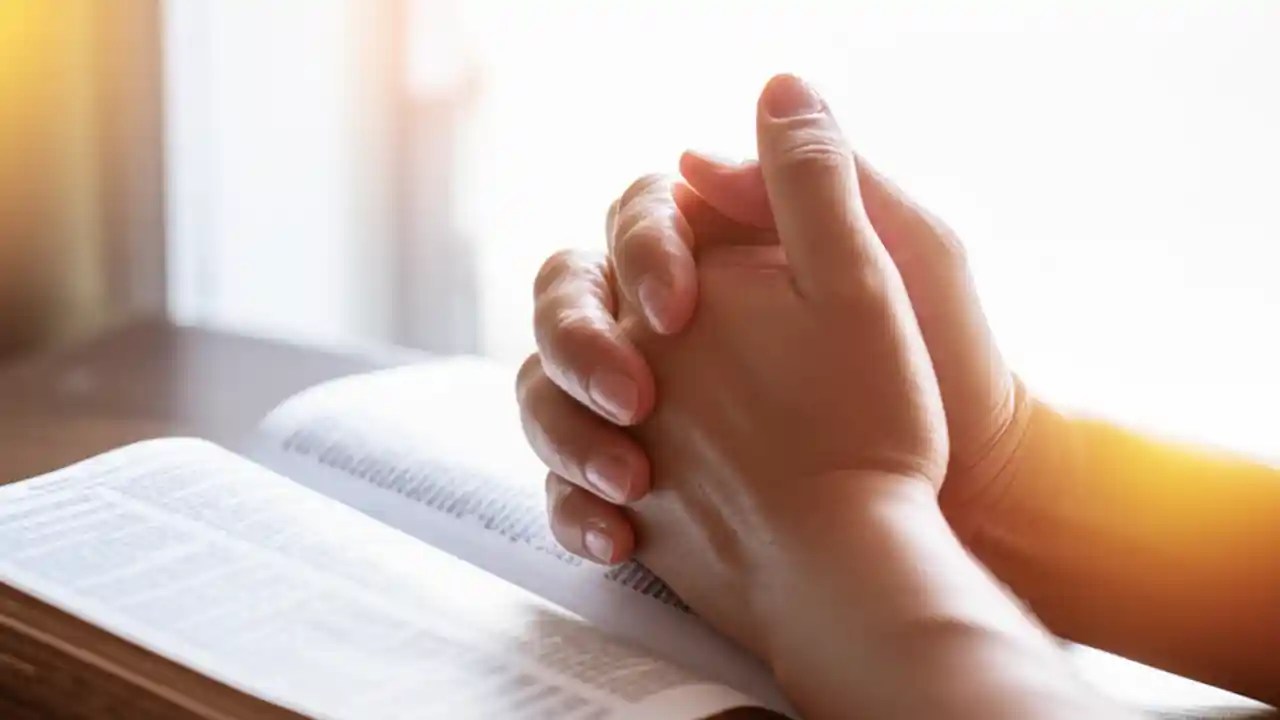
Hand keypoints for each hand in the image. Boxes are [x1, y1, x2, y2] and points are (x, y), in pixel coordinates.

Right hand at [612, 74, 948, 657]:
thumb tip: (699, 151)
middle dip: (578, 343)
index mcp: (731, 259)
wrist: (961, 501)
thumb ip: (817, 183)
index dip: (640, 251)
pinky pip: (568, 483)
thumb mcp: (900, 259)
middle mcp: (677, 326)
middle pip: (569, 301)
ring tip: (627, 481)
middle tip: (634, 401)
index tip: (678, 310)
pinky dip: (574, 506)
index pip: (641, 220)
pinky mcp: (640, 484)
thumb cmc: (946, 371)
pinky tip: (617, 531)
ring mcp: (649, 405)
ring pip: (548, 393)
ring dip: (564, 432)